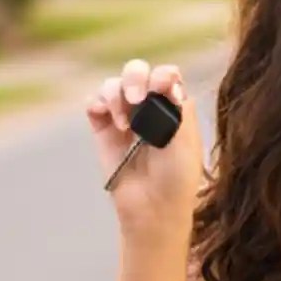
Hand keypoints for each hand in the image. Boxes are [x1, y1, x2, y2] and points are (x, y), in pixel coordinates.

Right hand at [86, 58, 204, 236]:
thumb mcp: (186, 142)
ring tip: (124, 124)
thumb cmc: (177, 177)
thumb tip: (170, 81)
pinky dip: (97, 104)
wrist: (153, 208)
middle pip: (137, 72)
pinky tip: (109, 121)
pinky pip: (94, 104)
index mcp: (174, 105)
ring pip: (113, 85)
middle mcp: (149, 105)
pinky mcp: (103, 130)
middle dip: (134, 77)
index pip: (165, 75)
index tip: (160, 88)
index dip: (161, 75)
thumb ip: (178, 110)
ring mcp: (125, 116)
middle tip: (137, 99)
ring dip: (116, 95)